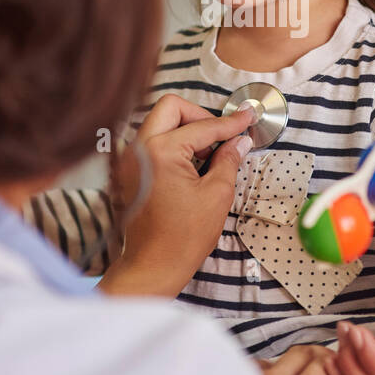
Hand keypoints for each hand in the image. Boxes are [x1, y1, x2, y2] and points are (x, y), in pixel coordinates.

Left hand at [99, 94, 254, 295]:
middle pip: (171, 108)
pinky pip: (151, 142)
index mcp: (161, 152)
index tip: (246, 119)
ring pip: (159, 122)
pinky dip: (173, 144)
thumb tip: (238, 142)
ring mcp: (129, 159)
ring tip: (207, 156)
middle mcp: (138, 149)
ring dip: (185, 130)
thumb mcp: (216, 195)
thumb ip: (228, 161)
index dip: (229, 123)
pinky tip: (190, 166)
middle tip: (220, 134)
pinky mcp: (127, 170)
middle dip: (199, 116)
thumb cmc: (181, 238)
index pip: (202, 126)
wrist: (152, 266)